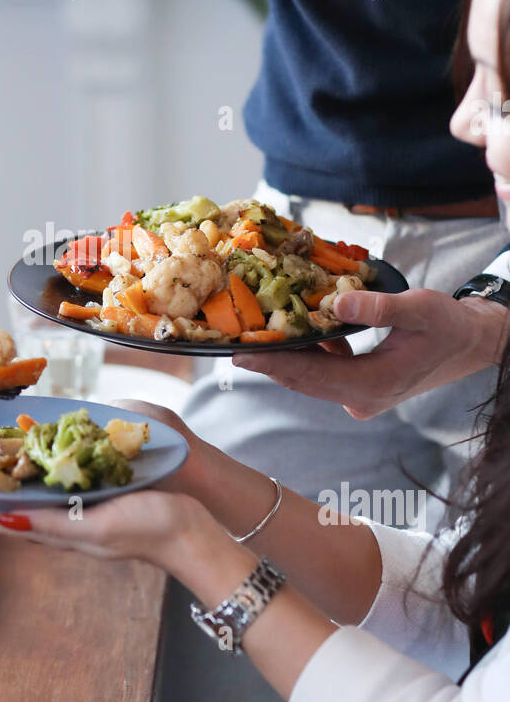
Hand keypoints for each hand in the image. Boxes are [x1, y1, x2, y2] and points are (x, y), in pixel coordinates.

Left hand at [0, 484, 211, 574]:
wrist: (190, 536)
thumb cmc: (149, 530)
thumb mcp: (98, 526)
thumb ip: (53, 525)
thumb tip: (6, 522)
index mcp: (54, 531)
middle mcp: (57, 523)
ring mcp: (74, 514)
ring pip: (20, 500)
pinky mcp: (90, 502)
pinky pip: (47, 490)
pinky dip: (24, 480)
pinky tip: (20, 468)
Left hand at [232, 286, 509, 419]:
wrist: (473, 343)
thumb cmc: (451, 325)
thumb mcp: (420, 309)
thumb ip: (380, 307)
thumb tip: (339, 303)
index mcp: (374, 386)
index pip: (311, 376)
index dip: (273, 364)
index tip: (239, 354)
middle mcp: (362, 398)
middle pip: (304, 380)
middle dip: (268, 362)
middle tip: (228, 344)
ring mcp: (361, 396)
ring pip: (311, 377)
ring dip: (284, 357)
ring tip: (248, 337)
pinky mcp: (361, 386)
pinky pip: (325, 371)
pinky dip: (306, 354)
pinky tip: (289, 332)